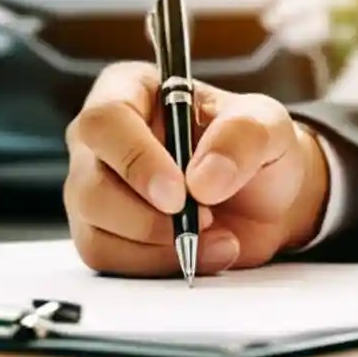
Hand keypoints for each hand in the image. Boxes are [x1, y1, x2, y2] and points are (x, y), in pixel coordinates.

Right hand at [64, 62, 329, 276]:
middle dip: (149, 217)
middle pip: (90, 185)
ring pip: (96, 232)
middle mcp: (101, 141)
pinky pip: (110, 261)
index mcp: (130, 91)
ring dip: (160, 246)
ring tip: (216, 236)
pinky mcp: (104, 235)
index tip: (178, 193)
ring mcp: (96, 190)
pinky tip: (201, 252)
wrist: (266, 199)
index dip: (136, 160)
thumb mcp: (266, 125)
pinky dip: (160, 265)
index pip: (105, 120)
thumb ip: (242, 138)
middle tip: (204, 219)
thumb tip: (202, 179)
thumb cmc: (253, 148)